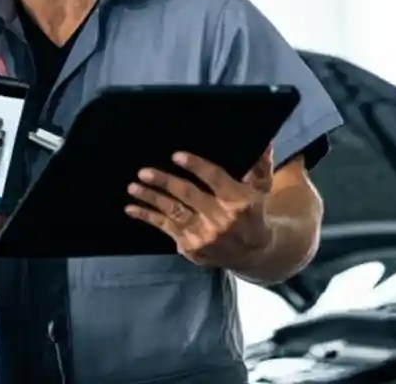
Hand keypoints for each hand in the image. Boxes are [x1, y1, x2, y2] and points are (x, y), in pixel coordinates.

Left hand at [125, 145, 274, 268]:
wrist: (254, 253)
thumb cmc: (253, 213)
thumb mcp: (261, 189)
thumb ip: (259, 166)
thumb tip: (263, 141)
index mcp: (239, 201)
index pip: (215, 179)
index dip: (196, 166)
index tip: (176, 156)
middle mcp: (221, 219)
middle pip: (189, 195)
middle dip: (164, 182)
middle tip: (144, 171)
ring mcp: (204, 235)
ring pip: (173, 212)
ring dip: (150, 199)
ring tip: (133, 187)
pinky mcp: (191, 247)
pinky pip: (165, 228)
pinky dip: (147, 217)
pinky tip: (131, 208)